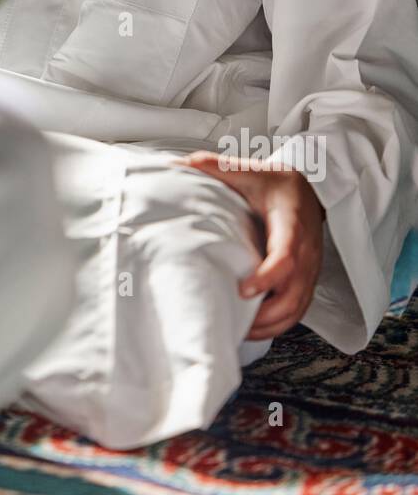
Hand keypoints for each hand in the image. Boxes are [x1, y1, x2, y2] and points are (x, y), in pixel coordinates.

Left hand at [174, 149, 324, 340]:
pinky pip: (298, 309)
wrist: (313, 188)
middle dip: (266, 314)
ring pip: (297, 307)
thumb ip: (215, 166)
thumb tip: (180, 163)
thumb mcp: (249, 170)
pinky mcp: (308, 279)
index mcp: (291, 224)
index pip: (286, 257)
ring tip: (241, 331)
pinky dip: (279, 323)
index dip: (268, 277)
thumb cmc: (278, 183)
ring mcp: (310, 268)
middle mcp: (306, 251)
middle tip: (235, 322)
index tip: (244, 290)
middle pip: (293, 294)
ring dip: (271, 325)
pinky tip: (256, 327)